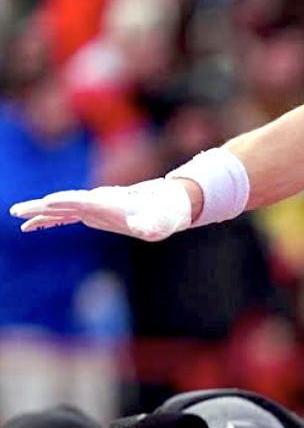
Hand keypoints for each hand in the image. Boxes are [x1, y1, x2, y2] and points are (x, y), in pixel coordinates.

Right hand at [9, 178, 193, 241]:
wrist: (164, 206)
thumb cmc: (163, 215)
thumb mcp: (159, 223)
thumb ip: (149, 224)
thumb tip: (138, 227)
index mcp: (108, 203)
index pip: (82, 200)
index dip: (65, 201)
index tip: (46, 202)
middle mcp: (96, 202)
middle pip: (63, 202)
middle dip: (40, 206)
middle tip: (17, 210)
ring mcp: (91, 207)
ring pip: (59, 208)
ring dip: (38, 212)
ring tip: (16, 215)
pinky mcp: (91, 214)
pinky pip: (64, 216)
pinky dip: (48, 220)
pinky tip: (31, 226)